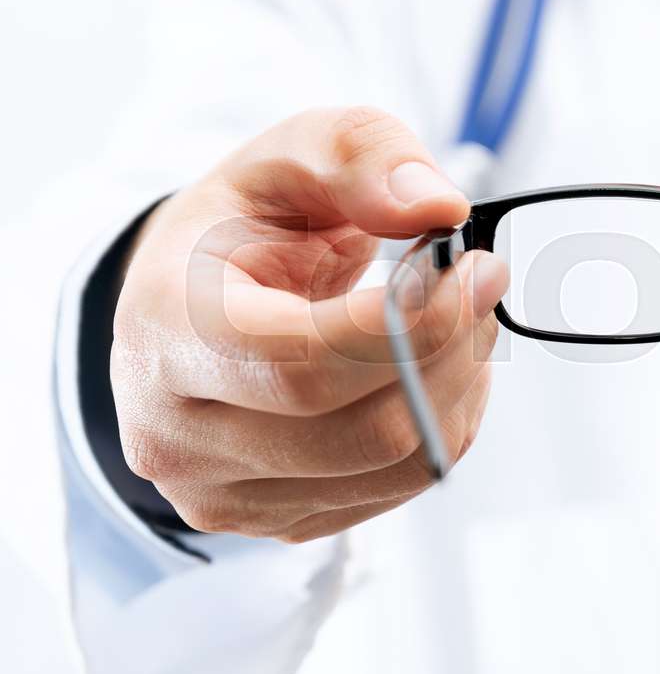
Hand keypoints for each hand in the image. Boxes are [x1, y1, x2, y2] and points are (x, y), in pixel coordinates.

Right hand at [111, 108, 507, 542]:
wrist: (198, 294)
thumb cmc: (248, 222)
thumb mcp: (296, 151)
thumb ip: (363, 154)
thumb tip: (437, 208)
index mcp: (162, 331)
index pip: (301, 365)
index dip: (410, 326)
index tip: (475, 267)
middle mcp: (175, 433)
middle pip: (360, 430)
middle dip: (450, 349)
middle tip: (482, 279)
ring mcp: (223, 492)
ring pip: (395, 465)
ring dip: (460, 383)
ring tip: (461, 314)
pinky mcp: (277, 521)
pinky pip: (402, 485)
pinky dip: (446, 420)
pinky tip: (436, 364)